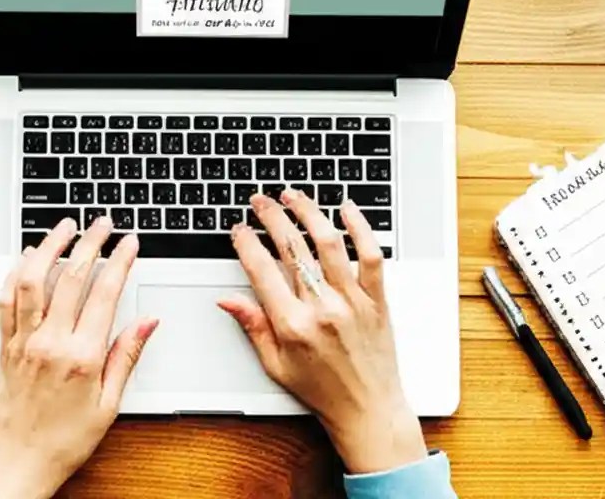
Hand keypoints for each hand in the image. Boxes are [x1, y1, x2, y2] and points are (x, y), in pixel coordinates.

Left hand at [0, 217, 158, 498]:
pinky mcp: (5, 345)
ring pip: (31, 280)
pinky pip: (5, 301)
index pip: (104, 293)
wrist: (22, 460)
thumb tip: (147, 322)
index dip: (119, 261)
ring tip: (64, 227)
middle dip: (89, 243)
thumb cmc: (67, 439)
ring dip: (48, 247)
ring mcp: (23, 341)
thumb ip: (126, 355)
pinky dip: (15, 274)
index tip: (128, 242)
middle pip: (70, 277)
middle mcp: (50, 343)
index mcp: (81, 356)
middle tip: (102, 223)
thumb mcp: (110, 402)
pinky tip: (26, 259)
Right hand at [218, 191, 427, 474]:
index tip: (238, 229)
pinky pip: (371, 255)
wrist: (368, 409)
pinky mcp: (377, 299)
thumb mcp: (275, 364)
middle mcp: (322, 308)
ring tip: (293, 196)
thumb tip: (227, 300)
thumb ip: (252, 326)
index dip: (246, 243)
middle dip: (271, 217)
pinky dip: (360, 228)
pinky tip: (347, 209)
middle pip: (292, 248)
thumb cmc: (322, 391)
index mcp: (293, 325)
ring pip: (328, 242)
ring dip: (308, 212)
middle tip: (260, 201)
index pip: (262, 270)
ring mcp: (352, 301)